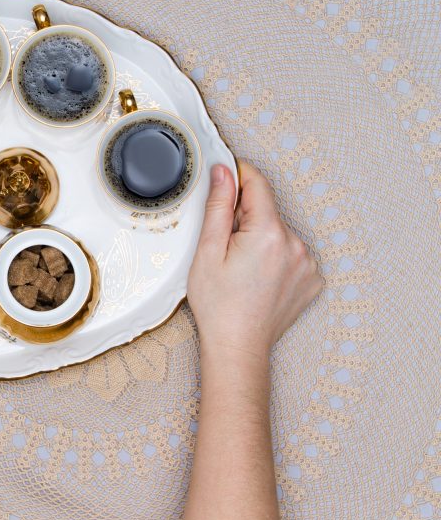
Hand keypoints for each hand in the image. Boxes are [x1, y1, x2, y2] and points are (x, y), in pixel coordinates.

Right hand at [187, 161, 323, 359]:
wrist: (238, 347)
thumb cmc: (219, 305)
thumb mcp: (208, 251)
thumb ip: (218, 206)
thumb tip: (224, 173)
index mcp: (268, 233)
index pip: (257, 184)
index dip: (238, 175)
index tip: (224, 174)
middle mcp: (296, 245)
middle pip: (266, 211)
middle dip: (244, 219)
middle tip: (224, 247)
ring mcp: (308, 264)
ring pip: (278, 233)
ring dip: (260, 239)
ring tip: (241, 268)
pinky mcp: (312, 279)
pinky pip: (291, 254)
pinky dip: (275, 257)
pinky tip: (258, 278)